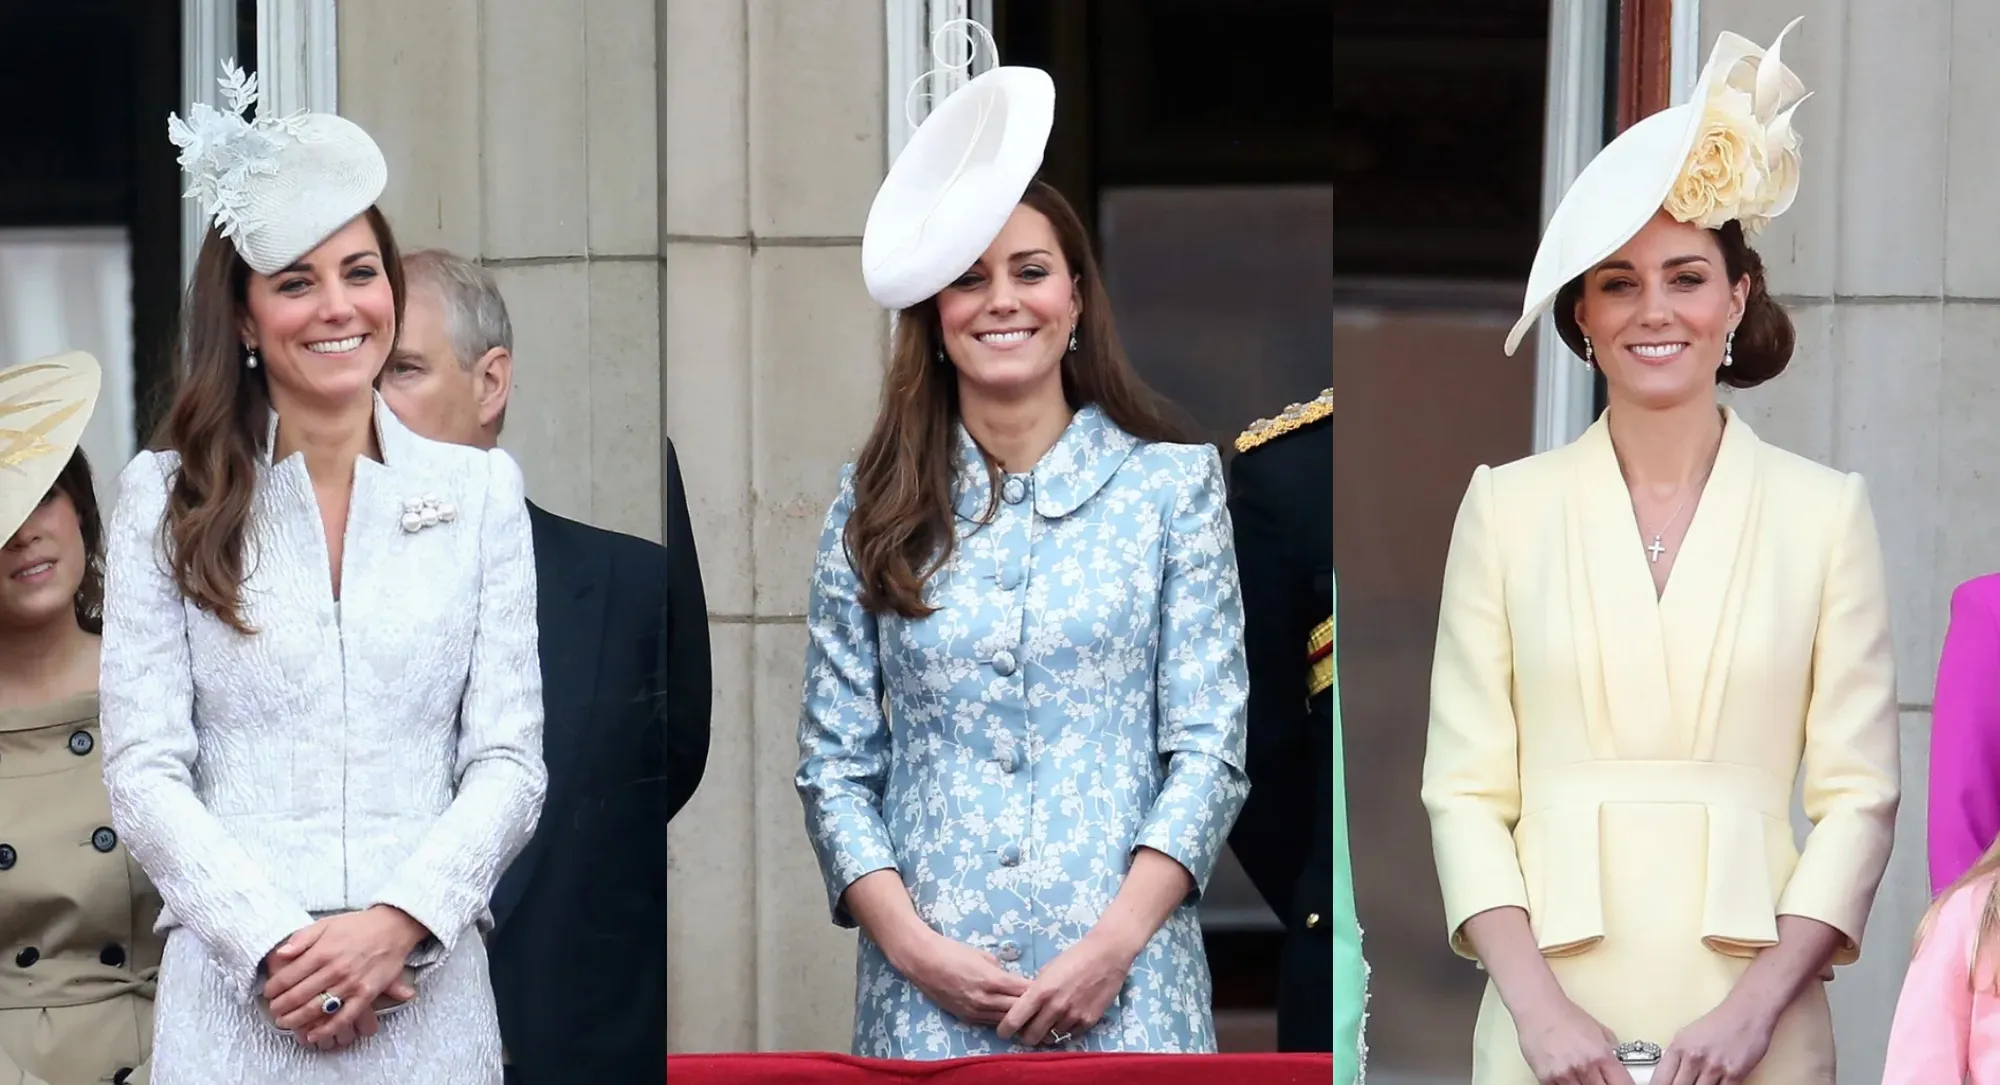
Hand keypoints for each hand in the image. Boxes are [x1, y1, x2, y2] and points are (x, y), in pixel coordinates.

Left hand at [263, 907, 425, 1044]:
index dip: (274, 988)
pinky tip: (313, 1035)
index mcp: (323, 952)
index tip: (268, 993)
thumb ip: (302, 938)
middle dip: (280, 1007)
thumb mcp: (326, 923)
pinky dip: (327, 1029)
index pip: (289, 976)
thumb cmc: (358, 926)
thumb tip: (281, 953)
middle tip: (274, 1010)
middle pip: (298, 995)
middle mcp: (335, 969)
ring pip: (316, 1008)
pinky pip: (344, 1017)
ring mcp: (350, 984)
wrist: (393, 927)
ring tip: (286, 1022)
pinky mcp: (366, 994)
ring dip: (296, 1020)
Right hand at [900, 933, 1030, 1026]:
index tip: (1048, 989)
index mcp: (992, 980)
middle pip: (1018, 1010)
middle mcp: (985, 1000)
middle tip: (1043, 1005)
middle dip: (1031, 1008)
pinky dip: (1000, 1019)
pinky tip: (1008, 1016)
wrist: (923, 961)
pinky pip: (989, 1022)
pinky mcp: (965, 1017)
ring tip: (1030, 1015)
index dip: (1038, 992)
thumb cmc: (953, 952)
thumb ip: (1000, 970)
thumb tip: (1012, 980)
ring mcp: (974, 1011)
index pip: (1024, 991)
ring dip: (1017, 1017)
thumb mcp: (983, 955)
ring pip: (1004, 1021)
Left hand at [995, 932, 1133, 1047]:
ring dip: (1048, 1031)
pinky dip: (1066, 1028)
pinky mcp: (1088, 1022)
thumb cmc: (1073, 958)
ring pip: (1051, 1036)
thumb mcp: (1047, 971)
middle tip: (1028, 1029)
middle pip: (1031, 1037)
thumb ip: (1035, 992)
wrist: (1106, 955)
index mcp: (1040, 992)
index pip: (1013, 1021)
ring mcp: (1072, 1016)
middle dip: (1026, 1036)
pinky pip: (1070, 1034)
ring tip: (1052, 1017)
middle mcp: (1055, 1008)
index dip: (1005, 1029)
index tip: (1003, 1031)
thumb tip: (1025, 1009)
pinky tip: (1068, 1015)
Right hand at [1512, 996, 1634, 1084]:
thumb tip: (1616, 1062)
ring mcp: (1565, 1074)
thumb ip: (1609, 1048)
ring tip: (1580, 1075)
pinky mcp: (1546, 1077)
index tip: (1618, 1084)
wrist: (1537, 1007)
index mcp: (1601, 1055)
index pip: (1623, 1084)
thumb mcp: (1597, 1029)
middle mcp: (1585, 1067)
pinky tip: (1565, 1077)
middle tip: (1596, 1079)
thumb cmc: (1564, 1014)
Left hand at [1655, 997, 1777, 1084]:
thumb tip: (1667, 1077)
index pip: (1661, 1079)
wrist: (1747, 1013)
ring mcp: (1714, 1067)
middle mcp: (1694, 1057)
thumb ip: (1677, 1057)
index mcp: (1679, 1047)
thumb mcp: (1688, 1035)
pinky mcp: (1734, 1075)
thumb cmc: (1718, 1024)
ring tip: (1698, 1084)